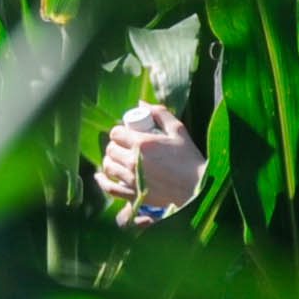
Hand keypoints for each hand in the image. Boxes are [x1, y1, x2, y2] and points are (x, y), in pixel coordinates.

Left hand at [95, 103, 202, 217]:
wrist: (197, 189)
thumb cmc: (190, 159)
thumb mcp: (178, 130)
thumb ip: (160, 113)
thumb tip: (141, 103)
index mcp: (142, 143)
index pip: (116, 133)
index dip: (119, 132)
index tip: (125, 134)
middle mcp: (132, 161)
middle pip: (110, 149)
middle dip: (114, 146)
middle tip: (123, 147)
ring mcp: (131, 179)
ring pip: (108, 167)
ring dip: (110, 161)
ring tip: (117, 160)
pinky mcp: (133, 195)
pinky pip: (110, 188)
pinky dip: (103, 181)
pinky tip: (101, 176)